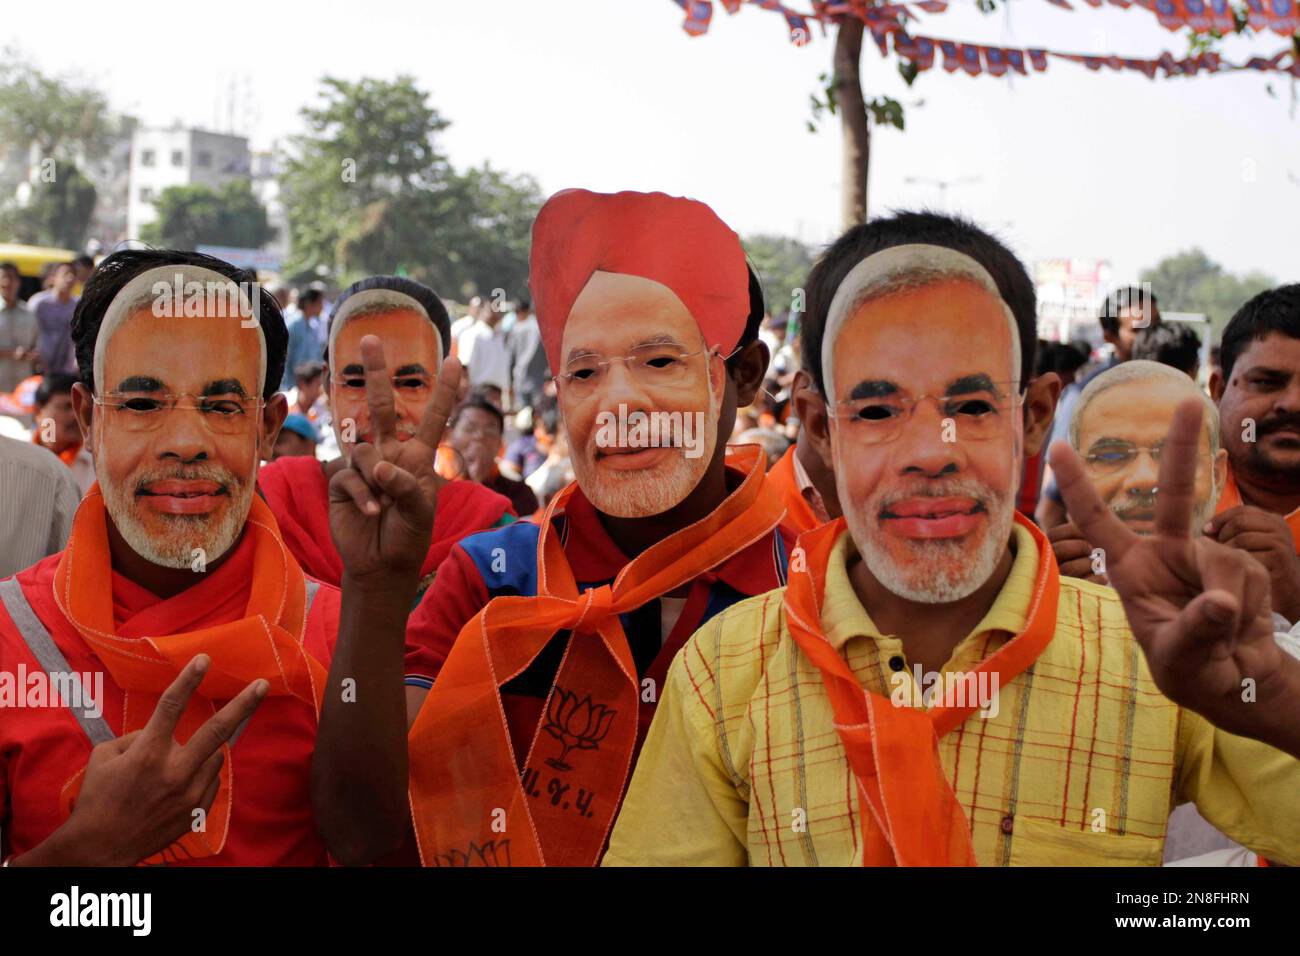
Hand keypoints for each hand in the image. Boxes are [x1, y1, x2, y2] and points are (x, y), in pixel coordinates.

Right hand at [49, 655, 267, 865]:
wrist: (101, 848)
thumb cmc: (97, 799)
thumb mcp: (105, 757)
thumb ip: (136, 737)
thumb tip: (159, 732)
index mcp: (148, 753)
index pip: (172, 706)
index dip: (189, 679)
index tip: (204, 659)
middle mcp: (175, 771)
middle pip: (218, 729)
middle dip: (243, 704)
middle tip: (262, 684)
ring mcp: (190, 793)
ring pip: (213, 758)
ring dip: (201, 755)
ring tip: (173, 770)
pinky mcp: (198, 810)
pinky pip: (210, 782)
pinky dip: (200, 777)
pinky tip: (176, 788)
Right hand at [328, 335, 461, 585]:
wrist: (381, 564)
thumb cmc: (409, 535)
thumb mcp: (421, 511)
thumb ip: (407, 484)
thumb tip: (380, 465)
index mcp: (418, 457)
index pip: (433, 418)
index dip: (443, 391)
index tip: (454, 359)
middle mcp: (390, 454)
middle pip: (384, 407)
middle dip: (377, 373)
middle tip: (371, 339)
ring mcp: (364, 466)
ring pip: (364, 452)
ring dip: (375, 481)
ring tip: (384, 508)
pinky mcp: (342, 480)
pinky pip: (349, 476)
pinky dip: (362, 495)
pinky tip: (371, 513)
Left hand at [1049, 398, 1285, 740]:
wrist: (1235, 684)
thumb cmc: (1189, 671)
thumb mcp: (1180, 658)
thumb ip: (1196, 630)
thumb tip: (1219, 601)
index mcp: (1131, 569)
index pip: (1096, 521)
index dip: (1076, 487)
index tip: (1054, 448)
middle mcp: (1166, 553)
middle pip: (1172, 494)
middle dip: (1183, 446)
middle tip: (1191, 400)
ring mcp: (1204, 555)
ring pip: (1224, 563)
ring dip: (1229, 607)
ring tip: (1220, 636)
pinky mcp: (1240, 565)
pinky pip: (1249, 576)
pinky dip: (1250, 608)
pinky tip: (1241, 627)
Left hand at [1206, 505, 1299, 623]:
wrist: (1286, 593)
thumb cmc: (1260, 567)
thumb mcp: (1247, 544)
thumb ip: (1230, 532)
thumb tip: (1205, 530)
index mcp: (1271, 519)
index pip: (1240, 510)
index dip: (1220, 519)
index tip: (1206, 531)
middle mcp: (1278, 526)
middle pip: (1239, 522)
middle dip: (1222, 536)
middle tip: (1217, 551)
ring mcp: (1280, 541)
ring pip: (1241, 538)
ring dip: (1227, 551)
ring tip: (1226, 563)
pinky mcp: (1279, 558)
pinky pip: (1248, 555)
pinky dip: (1237, 564)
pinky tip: (1235, 572)